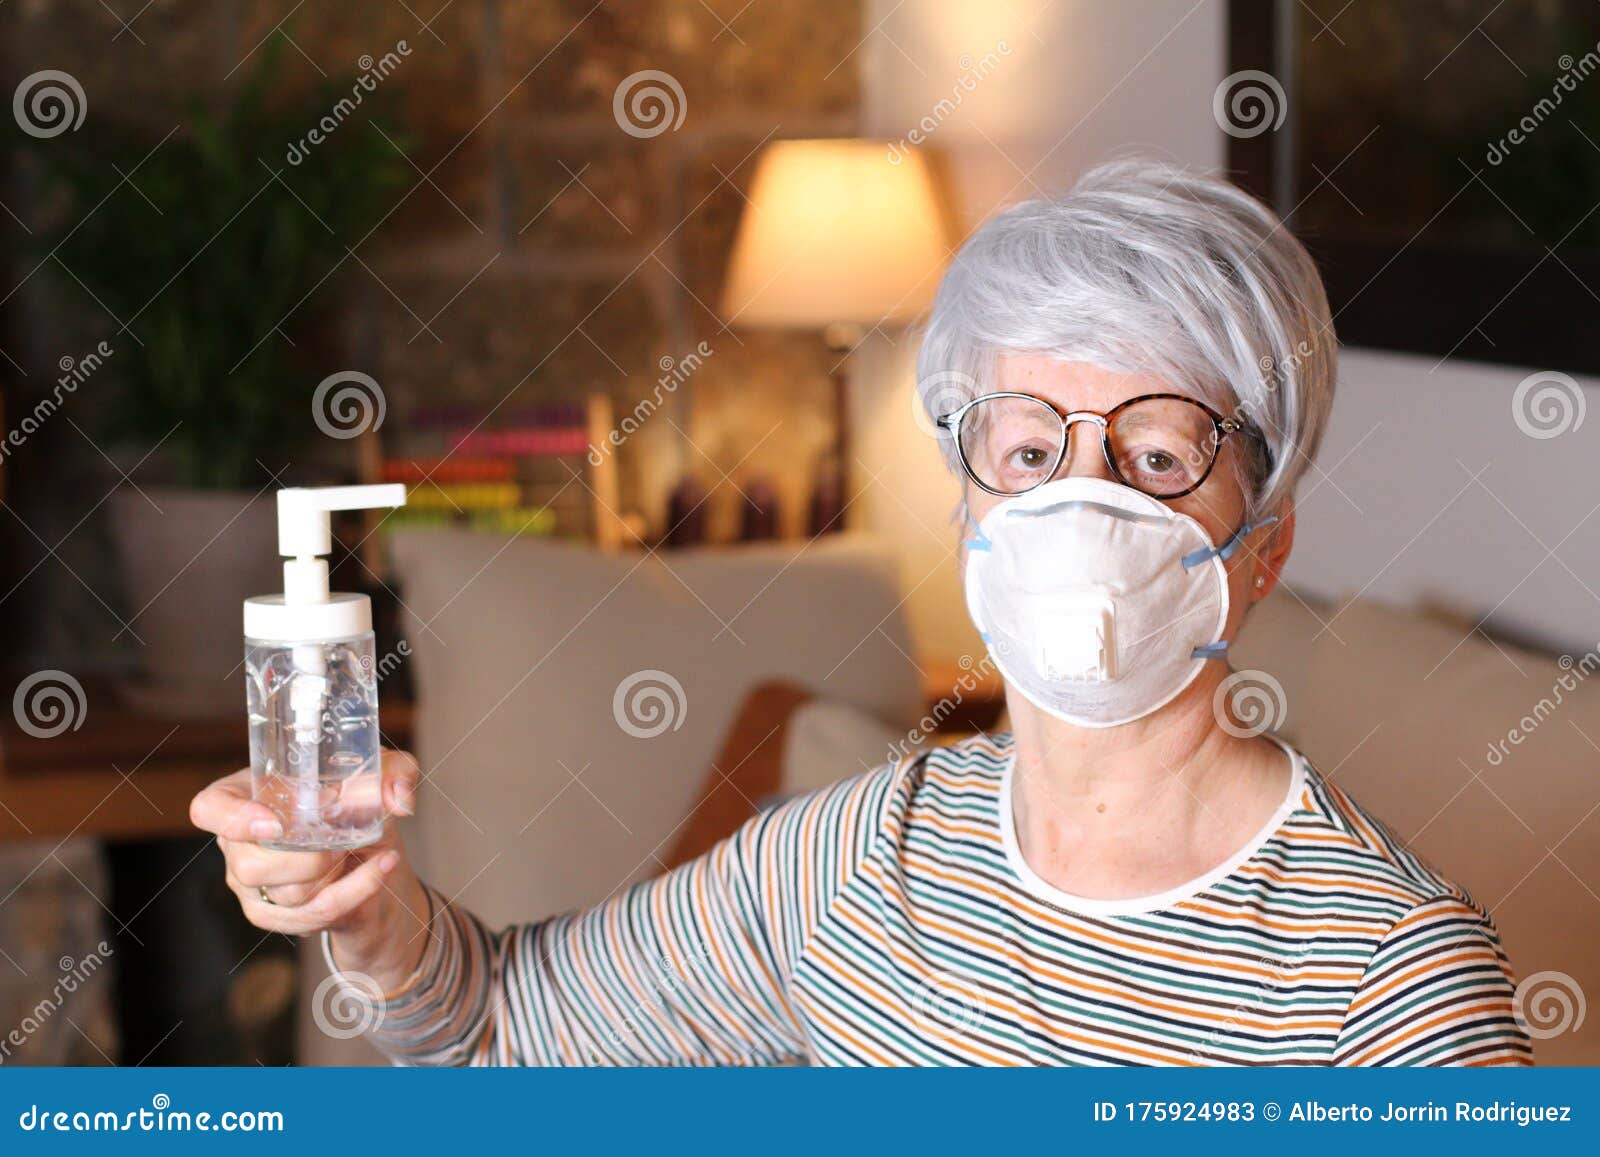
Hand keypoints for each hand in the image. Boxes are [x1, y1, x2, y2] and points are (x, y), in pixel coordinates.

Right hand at [189, 749, 422, 942]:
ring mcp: (252, 884)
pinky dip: (355, 891)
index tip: (272, 823)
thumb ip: (395, 773)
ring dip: (335, 875)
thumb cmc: (361, 801)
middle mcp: (239, 843)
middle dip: (308, 857)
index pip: (209, 808)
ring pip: (285, 894)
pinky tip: (382, 867)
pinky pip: (311, 915)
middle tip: (345, 840)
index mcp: (247, 795)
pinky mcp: (275, 914)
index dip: (231, 819)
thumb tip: (399, 798)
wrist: (373, 853)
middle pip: (251, 864)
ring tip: (371, 848)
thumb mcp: (383, 774)